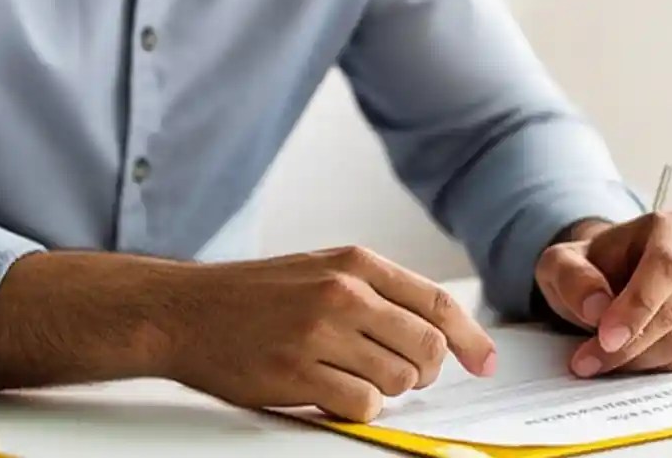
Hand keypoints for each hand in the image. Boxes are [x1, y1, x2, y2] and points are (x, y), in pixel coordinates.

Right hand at [160, 246, 496, 421]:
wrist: (186, 310)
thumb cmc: (253, 293)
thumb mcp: (320, 268)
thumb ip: (375, 291)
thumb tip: (435, 328)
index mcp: (354, 263)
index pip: (437, 303)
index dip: (470, 338)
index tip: (485, 362)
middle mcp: (344, 293)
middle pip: (427, 348)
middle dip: (425, 372)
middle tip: (403, 376)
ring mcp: (321, 334)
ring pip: (399, 381)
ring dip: (387, 391)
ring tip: (353, 378)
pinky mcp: (298, 373)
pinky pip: (362, 405)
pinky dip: (358, 408)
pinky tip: (333, 394)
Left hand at [534, 212, 671, 377]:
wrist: (610, 279)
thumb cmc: (591, 266)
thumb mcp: (562, 262)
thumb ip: (572, 277)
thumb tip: (596, 308)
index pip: (666, 267)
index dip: (637, 305)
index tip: (606, 336)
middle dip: (627, 344)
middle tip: (586, 360)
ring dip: (634, 360)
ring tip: (596, 359)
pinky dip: (652, 368)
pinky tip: (625, 360)